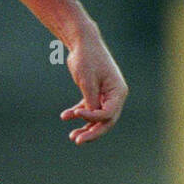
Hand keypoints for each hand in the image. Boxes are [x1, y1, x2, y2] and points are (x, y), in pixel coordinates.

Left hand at [60, 26, 127, 143]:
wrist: (82, 42)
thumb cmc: (87, 58)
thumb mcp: (87, 81)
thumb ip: (90, 100)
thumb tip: (91, 118)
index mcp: (118, 91)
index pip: (109, 114)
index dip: (93, 117)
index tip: (76, 113)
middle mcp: (114, 96)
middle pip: (105, 121)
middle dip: (92, 132)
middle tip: (77, 140)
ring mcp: (105, 95)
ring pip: (96, 118)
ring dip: (84, 127)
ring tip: (72, 136)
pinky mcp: (94, 93)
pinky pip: (88, 109)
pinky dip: (77, 113)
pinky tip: (64, 116)